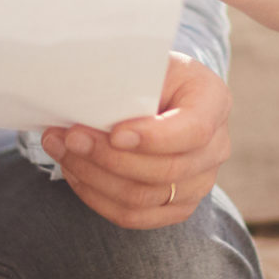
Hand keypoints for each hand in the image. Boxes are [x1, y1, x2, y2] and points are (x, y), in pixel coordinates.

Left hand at [40, 52, 231, 229]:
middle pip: (165, 170)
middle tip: (69, 137)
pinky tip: (75, 171)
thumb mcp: (145, 62)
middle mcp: (216, 147)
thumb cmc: (148, 74)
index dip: (154, 137)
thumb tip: (82, 97)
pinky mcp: (178, 207)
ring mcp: (200, 182)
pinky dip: (97, 196)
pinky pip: (134, 216)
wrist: (161, 95)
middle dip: (109, 157)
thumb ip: (126, 80)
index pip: (194, 130)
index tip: (115, 133)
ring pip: (143, 197)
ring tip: (62, 151)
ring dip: (94, 177)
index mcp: (214, 101)